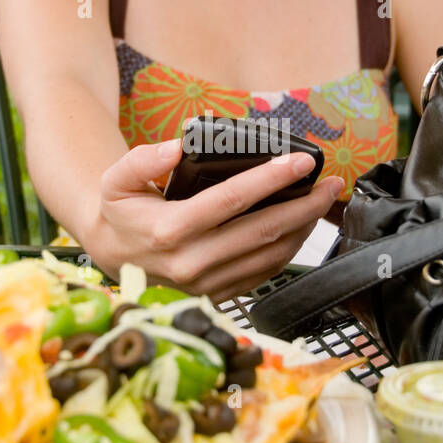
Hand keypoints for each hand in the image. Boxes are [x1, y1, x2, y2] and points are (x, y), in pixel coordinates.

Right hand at [83, 138, 344, 302]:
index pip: (231, 200)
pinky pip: (264, 273)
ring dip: (303, 228)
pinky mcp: (218, 295)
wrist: (112, 255)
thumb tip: (178, 147)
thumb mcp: (115, 179)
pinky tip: (301, 228)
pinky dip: (289, 250)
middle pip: (263, 230)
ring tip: (322, 201)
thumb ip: (142, 159)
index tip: (301, 162)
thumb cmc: (121, 211)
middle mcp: (191, 261)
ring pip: (270, 255)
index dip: (270, 179)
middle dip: (305, 204)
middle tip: (330, 182)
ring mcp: (207, 284)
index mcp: (169, 230)